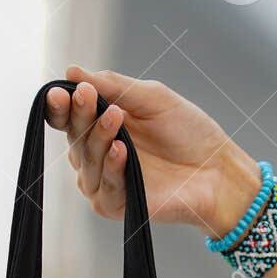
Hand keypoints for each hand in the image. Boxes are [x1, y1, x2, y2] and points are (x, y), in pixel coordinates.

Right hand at [45, 66, 261, 238]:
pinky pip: (104, 188)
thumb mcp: (151, 98)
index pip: (71, 117)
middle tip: (86, 97)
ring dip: (97, 138)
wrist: (216, 169)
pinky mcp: (117, 205)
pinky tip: (121, 151)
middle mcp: (98, 154)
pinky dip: (111, 168)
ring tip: (116, 118)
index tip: (60, 92)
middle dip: (79, 115)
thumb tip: (72, 72)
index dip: (61, 106)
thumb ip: (113, 86)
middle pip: (74, 137)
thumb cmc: (188, 132)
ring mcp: (105, 181)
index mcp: (103, 126)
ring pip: (86, 161)